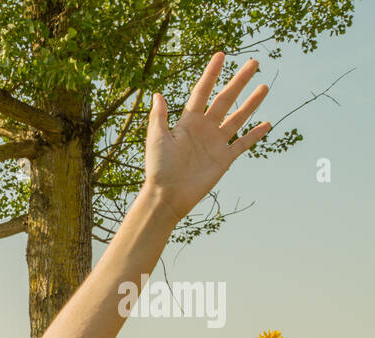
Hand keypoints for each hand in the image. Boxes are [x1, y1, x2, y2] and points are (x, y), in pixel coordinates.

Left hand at [143, 51, 270, 224]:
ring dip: (251, 103)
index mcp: (187, 122)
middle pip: (225, 99)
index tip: (221, 55)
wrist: (167, 196)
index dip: (211, 74)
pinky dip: (255, 135)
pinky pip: (243, 144)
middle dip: (239, 81)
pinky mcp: (224, 159)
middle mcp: (204, 129)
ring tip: (264, 86)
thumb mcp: (156, 139)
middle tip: (254, 63)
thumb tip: (157, 94)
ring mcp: (215, 143)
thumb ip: (159, 117)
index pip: (202, 92)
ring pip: (237, 118)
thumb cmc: (158, 168)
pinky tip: (267, 123)